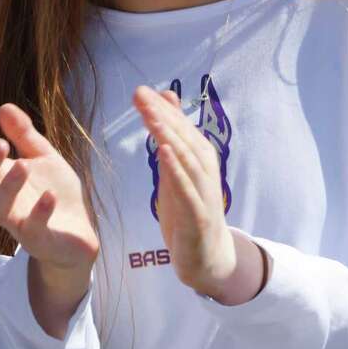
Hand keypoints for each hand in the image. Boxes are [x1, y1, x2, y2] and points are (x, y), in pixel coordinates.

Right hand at [0, 104, 98, 335]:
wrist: (78, 234)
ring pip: (0, 209)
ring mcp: (20, 223)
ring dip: (8, 187)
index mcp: (0, 179)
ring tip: (22, 165)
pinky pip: (34, 229)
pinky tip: (49, 196)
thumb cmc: (54, 193)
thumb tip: (3, 106)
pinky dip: (40, 212)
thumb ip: (24, 135)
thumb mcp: (43, 158)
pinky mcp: (41, 240)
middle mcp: (3, 201)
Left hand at [133, 86, 264, 304]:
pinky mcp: (199, 215)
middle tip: (140, 95)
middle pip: (184, 137)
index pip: (180, 127)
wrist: (207, 258)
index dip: (162, 109)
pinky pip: (188, 189)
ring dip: (169, 136)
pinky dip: (177, 170)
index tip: (140, 91)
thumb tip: (164, 99)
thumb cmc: (189, 210)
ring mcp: (204, 193)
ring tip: (150, 116)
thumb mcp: (176, 170)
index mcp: (200, 158)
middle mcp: (206, 171)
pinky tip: (165, 152)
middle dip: (162, 115)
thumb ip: (171, 137)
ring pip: (187, 158)